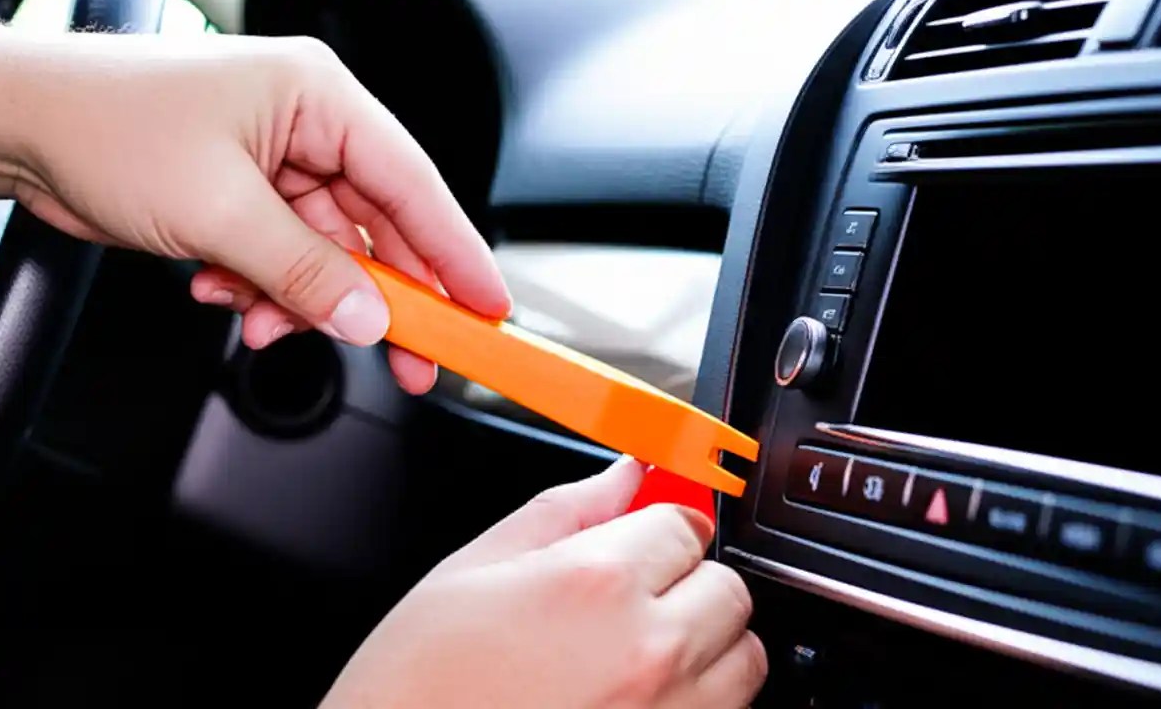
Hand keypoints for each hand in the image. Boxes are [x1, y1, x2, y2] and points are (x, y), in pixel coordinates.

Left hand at [0, 24, 509, 392]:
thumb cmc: (103, 124)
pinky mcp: (248, 198)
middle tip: (413, 358)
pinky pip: (287, 261)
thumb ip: (305, 271)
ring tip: (262, 320)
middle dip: (382, 299)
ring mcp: (277, 164)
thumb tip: (368, 317)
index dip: (457, 252)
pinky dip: (265, 291)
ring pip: (329, 256)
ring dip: (302, 301)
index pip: (414, 184)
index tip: (486, 307)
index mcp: (318, 98)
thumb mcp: (219, 210)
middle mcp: (307, 127)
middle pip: (379, 228)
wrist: (18, 128)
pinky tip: (227, 293)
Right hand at [321, 456, 767, 707]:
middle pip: (727, 589)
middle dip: (689, 583)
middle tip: (635, 601)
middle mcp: (649, 650)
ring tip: (639, 657)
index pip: (687, 523)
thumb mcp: (471, 571)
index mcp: (597, 582)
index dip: (660, 527)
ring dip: (707, 647)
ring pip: (743, 658)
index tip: (643, 540)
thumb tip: (622, 475)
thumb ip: (564, 512)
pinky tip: (639, 698)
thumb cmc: (417, 686)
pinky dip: (699, 702)